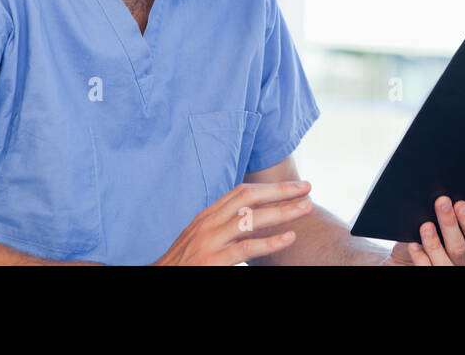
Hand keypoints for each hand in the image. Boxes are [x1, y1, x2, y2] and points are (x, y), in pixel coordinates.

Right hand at [150, 180, 314, 264]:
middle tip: (307, 188)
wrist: (157, 278)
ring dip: (282, 211)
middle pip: (249, 197)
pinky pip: (246, 248)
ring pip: (251, 219)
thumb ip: (224, 226)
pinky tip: (289, 238)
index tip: (294, 186)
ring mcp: (210, 241)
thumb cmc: (184, 262)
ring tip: (305, 207)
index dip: (270, 187)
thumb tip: (254, 219)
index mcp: (207, 215)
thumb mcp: (202, 237)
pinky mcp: (213, 261)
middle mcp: (208, 223)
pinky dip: (270, 243)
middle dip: (280, 191)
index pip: (242, 192)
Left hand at [382, 197, 464, 265]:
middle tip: (442, 203)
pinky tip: (413, 245)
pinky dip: (420, 257)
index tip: (460, 204)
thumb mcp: (440, 232)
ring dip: (435, 242)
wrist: (405, 263)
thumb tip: (442, 202)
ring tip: (426, 226)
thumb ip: (444, 222)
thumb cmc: (426, 243)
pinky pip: (425, 269)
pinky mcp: (429, 275)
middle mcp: (460, 265)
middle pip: (459, 248)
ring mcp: (444, 271)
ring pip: (444, 261)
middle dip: (450, 223)